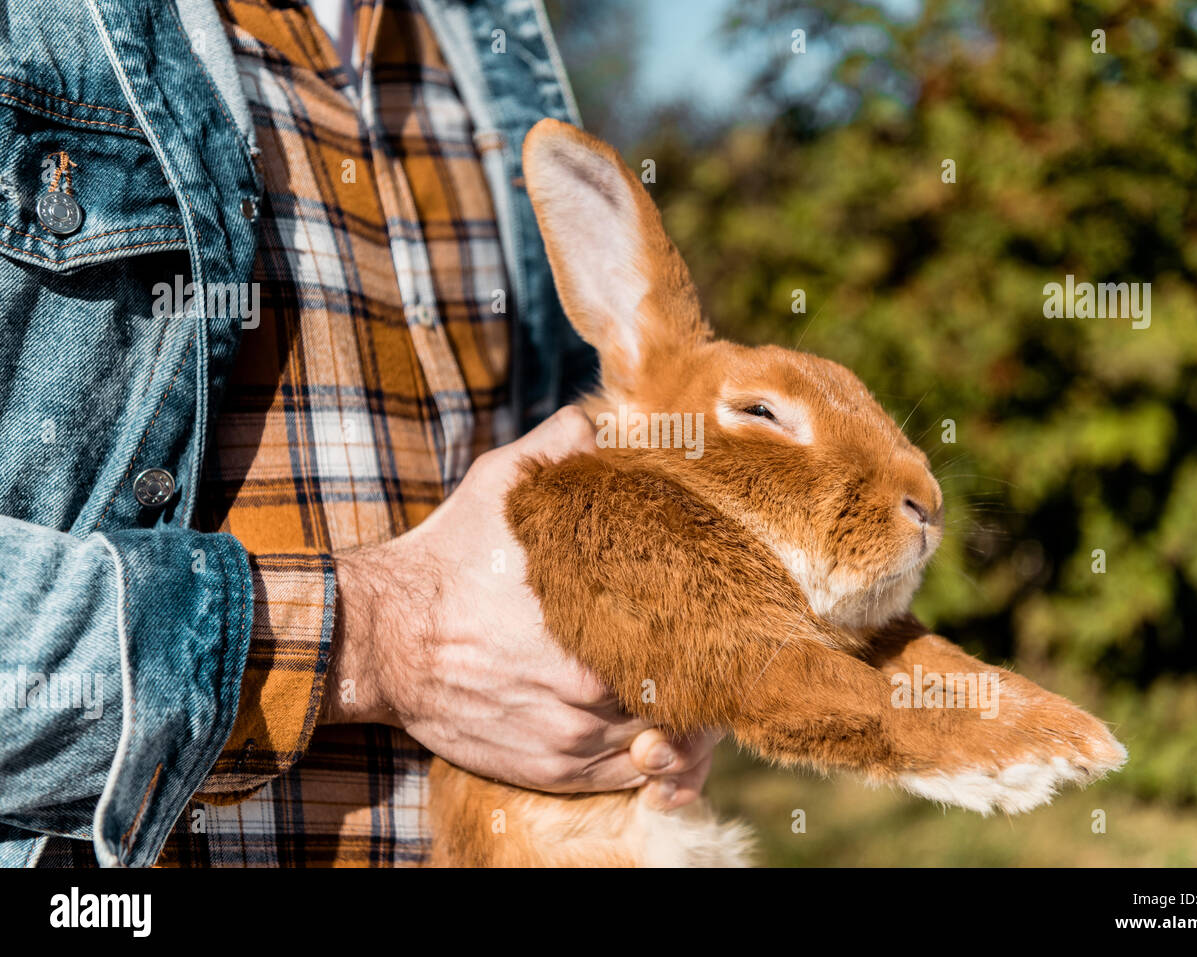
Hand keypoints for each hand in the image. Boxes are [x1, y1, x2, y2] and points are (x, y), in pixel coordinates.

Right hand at [322, 405, 715, 808]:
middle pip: (683, 699)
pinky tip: (658, 742)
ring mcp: (569, 740)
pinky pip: (624, 781)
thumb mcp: (500, 485)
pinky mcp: (546, 770)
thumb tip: (602, 420)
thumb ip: (560, 449)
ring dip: (682, 727)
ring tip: (695, 700)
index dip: (716, 637)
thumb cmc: (445, 560)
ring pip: (658, 745)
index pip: (691, 643)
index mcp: (595, 625)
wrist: (380, 638)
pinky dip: (647, 764)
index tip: (722, 620)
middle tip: (718, 660)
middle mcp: (589, 695)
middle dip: (704, 681)